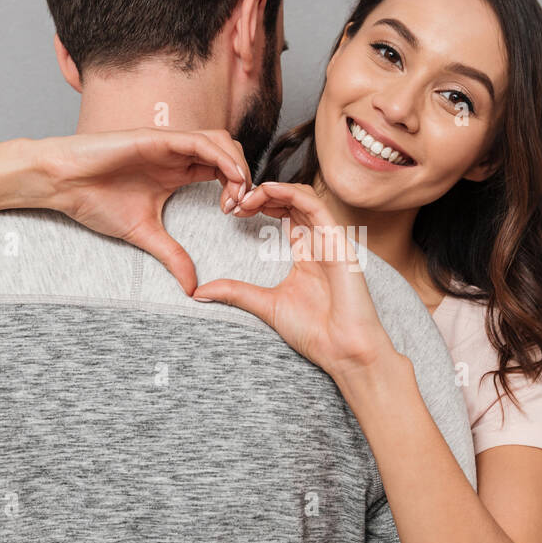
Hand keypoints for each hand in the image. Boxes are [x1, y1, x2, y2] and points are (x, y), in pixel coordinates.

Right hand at [32, 128, 250, 294]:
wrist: (61, 183)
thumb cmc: (95, 200)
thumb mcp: (143, 234)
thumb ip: (172, 256)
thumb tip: (193, 287)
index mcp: (178, 171)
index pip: (223, 171)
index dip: (238, 190)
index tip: (234, 216)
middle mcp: (177, 154)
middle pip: (229, 152)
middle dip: (244, 178)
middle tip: (241, 207)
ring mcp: (168, 143)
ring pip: (220, 141)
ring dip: (237, 166)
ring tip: (236, 195)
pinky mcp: (156, 137)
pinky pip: (198, 140)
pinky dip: (220, 156)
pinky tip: (229, 178)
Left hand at [191, 181, 399, 379]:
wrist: (343, 351)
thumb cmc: (315, 332)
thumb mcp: (265, 305)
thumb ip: (235, 293)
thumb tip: (198, 292)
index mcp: (306, 253)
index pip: (284, 214)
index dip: (258, 205)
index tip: (232, 210)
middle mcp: (319, 242)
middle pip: (291, 200)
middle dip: (261, 194)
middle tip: (234, 200)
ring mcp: (330, 240)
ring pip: (303, 196)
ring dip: (273, 190)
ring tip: (246, 196)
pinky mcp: (338, 242)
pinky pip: (316, 206)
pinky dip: (292, 193)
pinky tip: (268, 191)